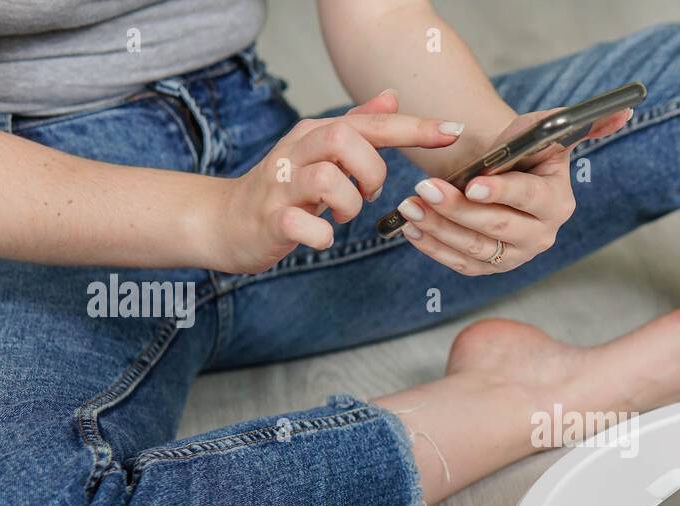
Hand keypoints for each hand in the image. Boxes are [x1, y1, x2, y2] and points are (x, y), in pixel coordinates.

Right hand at [205, 91, 463, 274]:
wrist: (225, 222)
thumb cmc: (283, 189)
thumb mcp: (319, 152)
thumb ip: (357, 125)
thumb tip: (392, 96)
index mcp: (315, 135)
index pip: (371, 123)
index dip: (414, 128)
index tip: (453, 133)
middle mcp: (297, 153)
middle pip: (345, 139)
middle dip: (372, 170)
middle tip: (368, 193)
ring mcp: (281, 187)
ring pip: (328, 180)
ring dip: (349, 204)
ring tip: (341, 215)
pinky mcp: (272, 220)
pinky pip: (304, 226)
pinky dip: (322, 236)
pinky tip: (321, 236)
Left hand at [391, 106, 632, 274]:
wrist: (498, 173)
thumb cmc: (519, 148)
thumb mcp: (544, 128)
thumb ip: (580, 122)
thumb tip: (623, 111)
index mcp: (558, 202)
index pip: (529, 199)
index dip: (502, 192)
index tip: (473, 184)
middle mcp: (542, 235)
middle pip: (498, 228)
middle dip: (458, 210)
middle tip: (424, 190)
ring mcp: (516, 256)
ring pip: (475, 249)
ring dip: (438, 228)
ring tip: (410, 206)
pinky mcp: (491, 269)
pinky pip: (460, 264)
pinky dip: (433, 248)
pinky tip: (411, 229)